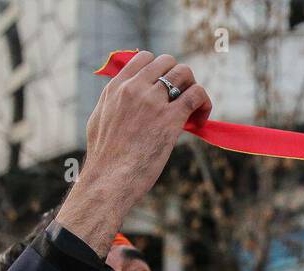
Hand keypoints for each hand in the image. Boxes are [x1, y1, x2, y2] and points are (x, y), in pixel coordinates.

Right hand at [57, 51, 212, 256]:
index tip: (165, 89)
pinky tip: (201, 120)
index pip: (144, 58)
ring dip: (194, 88)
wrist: (108, 179)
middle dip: (179, 78)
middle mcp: (134, 88)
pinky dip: (204, 103)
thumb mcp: (99, 120)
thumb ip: (112, 104)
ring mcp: (153, 101)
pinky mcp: (170, 118)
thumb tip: (119, 99)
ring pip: (185, 73)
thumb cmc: (104, 160)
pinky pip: (197, 95)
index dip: (160, 70)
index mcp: (116, 87)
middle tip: (181, 100)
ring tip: (194, 111)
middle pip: (168, 62)